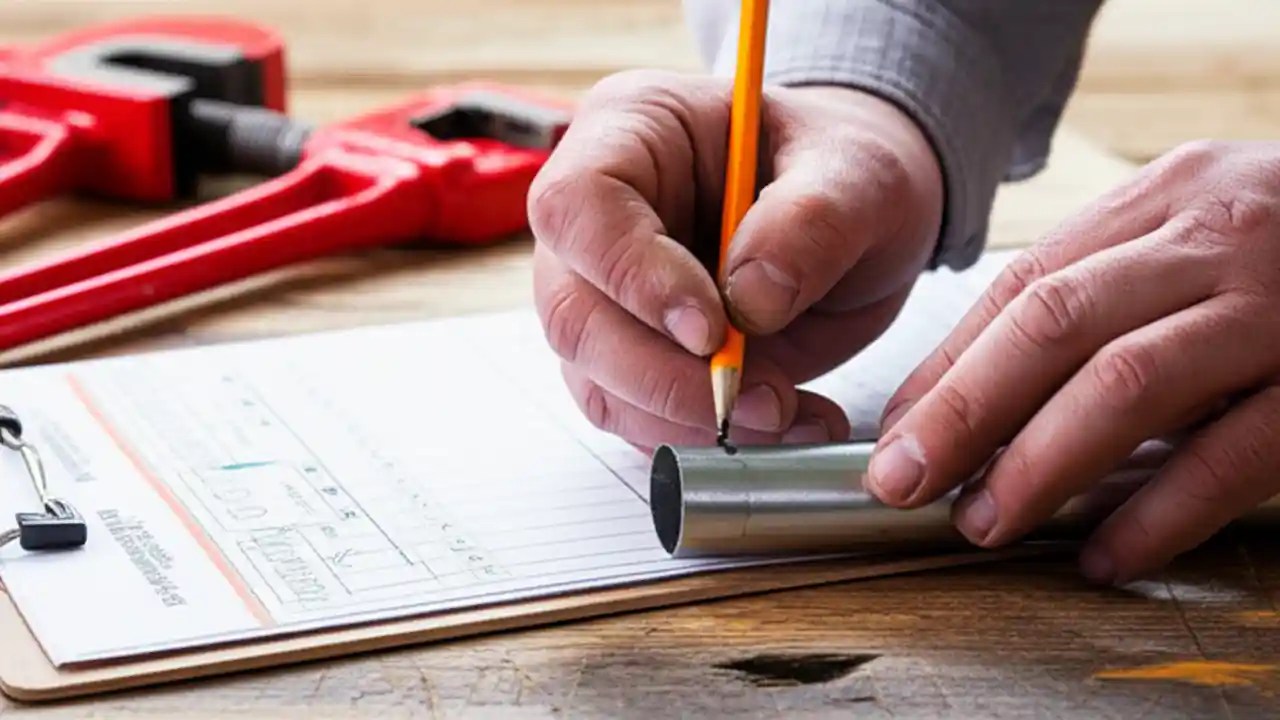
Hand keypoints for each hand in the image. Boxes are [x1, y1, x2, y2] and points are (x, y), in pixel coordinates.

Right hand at [528, 70, 942, 449]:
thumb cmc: (845, 171)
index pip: (579, 207)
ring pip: (597, 380)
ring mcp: (605, 294)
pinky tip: (782, 422)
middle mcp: (596, 219)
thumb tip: (752, 301)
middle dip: (664, 377)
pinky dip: (705, 438)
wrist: (859, 219)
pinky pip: (637, 417)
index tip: (712, 331)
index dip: (633, 277)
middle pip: (573, 312)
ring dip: (686, 419)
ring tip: (786, 413)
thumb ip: (812, 222)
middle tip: (762, 397)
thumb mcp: (860, 174)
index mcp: (630, 133)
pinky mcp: (632, 358)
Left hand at [867, 140, 1279, 583]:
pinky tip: (1105, 553)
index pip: (1024, 285)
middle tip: (904, 480)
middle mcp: (1218, 235)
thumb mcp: (1198, 238)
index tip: (898, 431)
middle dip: (963, 411)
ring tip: (985, 522)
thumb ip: (1108, 293)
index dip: (949, 365)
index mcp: (1166, 199)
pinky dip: (1158, 510)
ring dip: (1040, 463)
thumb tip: (978, 391)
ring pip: (1130, 381)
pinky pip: (1234, 453)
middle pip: (1055, 324)